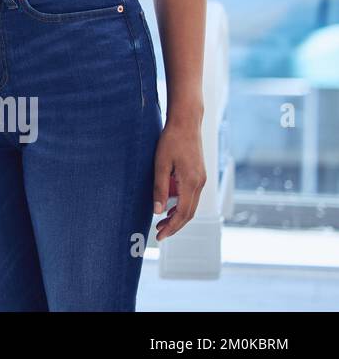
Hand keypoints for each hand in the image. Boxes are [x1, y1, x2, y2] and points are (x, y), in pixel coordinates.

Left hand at [152, 121, 205, 240]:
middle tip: (159, 233)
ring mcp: (201, 179)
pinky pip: (192, 196)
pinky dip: (182, 205)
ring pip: (192, 206)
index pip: (183, 213)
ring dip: (178, 216)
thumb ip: (159, 188)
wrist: (186, 122)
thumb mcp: (160, 164)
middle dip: (175, 225)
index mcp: (191, 182)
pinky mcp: (199, 175)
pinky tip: (170, 206)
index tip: (160, 236)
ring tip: (162, 222)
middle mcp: (200, 183)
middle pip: (189, 213)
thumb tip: (157, 211)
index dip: (172, 227)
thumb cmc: (171, 140)